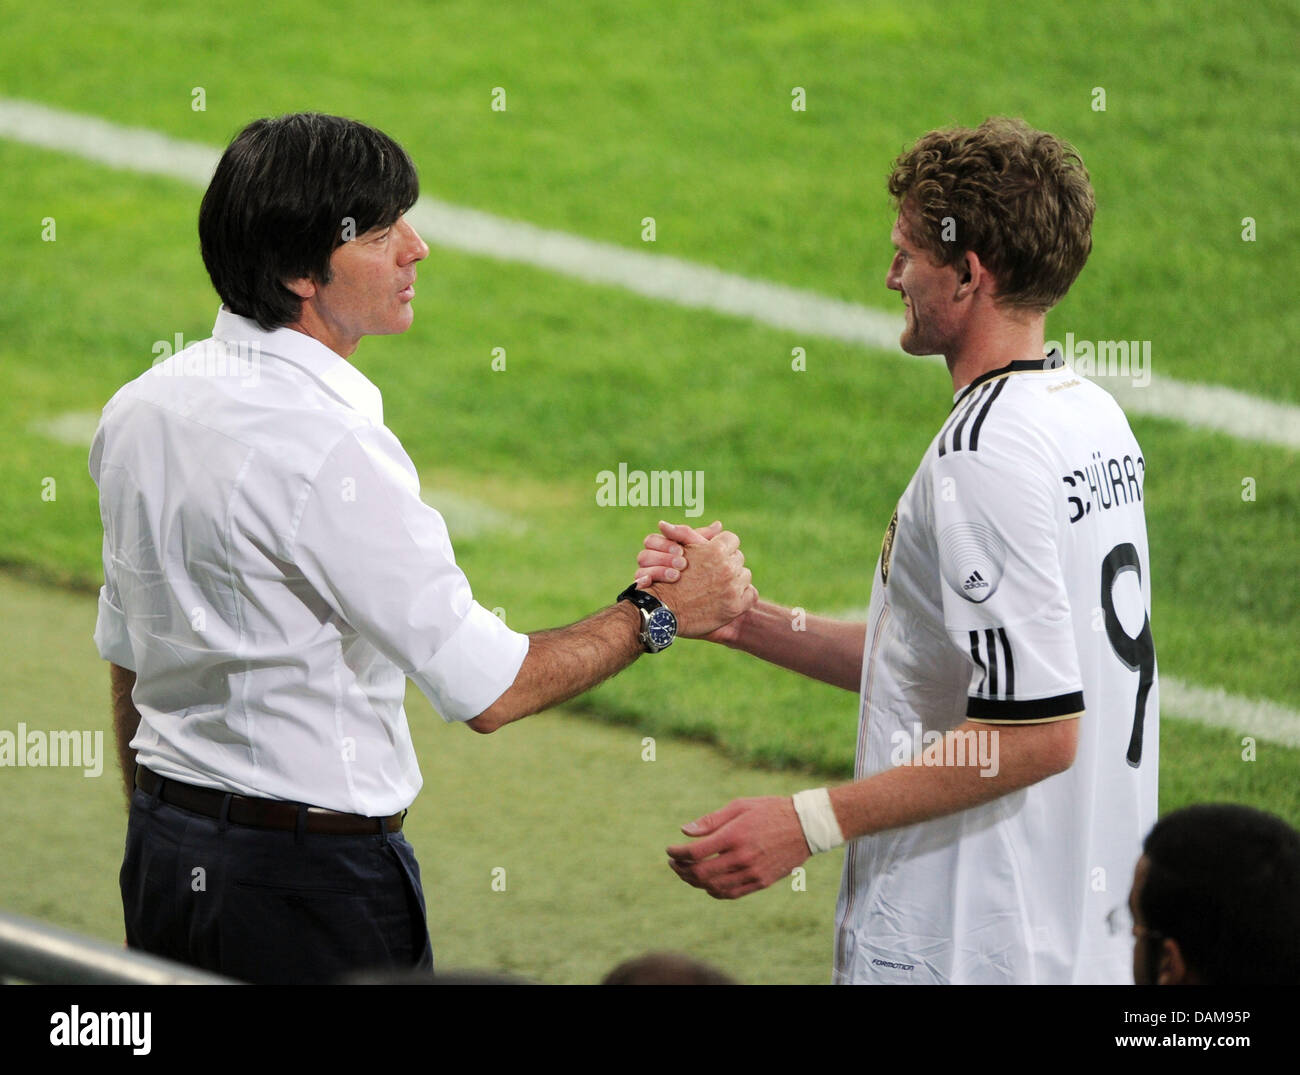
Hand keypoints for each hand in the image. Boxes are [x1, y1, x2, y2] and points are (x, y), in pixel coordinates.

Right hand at [635, 520, 723, 585]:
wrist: (695, 607)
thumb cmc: (701, 576)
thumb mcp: (704, 557)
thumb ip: (706, 541)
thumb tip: (718, 525)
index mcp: (661, 549)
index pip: (654, 539)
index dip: (666, 543)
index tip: (682, 551)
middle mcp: (651, 561)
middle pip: (645, 552)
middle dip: (664, 557)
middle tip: (682, 564)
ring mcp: (646, 575)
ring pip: (641, 566)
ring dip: (659, 569)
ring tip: (676, 576)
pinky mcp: (644, 590)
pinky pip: (638, 583)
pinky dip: (645, 581)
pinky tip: (655, 584)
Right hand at [636, 521, 753, 643]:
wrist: (664, 611)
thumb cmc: (669, 578)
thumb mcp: (681, 551)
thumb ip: (697, 535)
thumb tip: (718, 524)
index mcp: (715, 551)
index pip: (731, 539)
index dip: (722, 546)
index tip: (713, 555)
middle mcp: (727, 569)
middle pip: (738, 558)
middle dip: (727, 563)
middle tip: (713, 573)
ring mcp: (733, 589)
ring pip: (745, 576)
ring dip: (735, 579)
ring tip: (718, 586)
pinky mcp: (735, 607)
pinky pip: (752, 594)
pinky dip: (743, 595)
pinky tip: (729, 597)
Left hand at [665, 796, 810, 898]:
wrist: (806, 826)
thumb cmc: (770, 810)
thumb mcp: (740, 806)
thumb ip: (711, 820)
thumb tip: (684, 831)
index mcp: (734, 835)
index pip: (695, 852)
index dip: (677, 854)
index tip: (670, 850)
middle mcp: (742, 857)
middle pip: (701, 873)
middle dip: (681, 870)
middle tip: (674, 863)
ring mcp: (752, 872)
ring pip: (713, 886)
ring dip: (694, 882)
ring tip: (686, 873)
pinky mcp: (761, 882)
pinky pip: (731, 893)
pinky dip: (714, 891)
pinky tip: (707, 884)